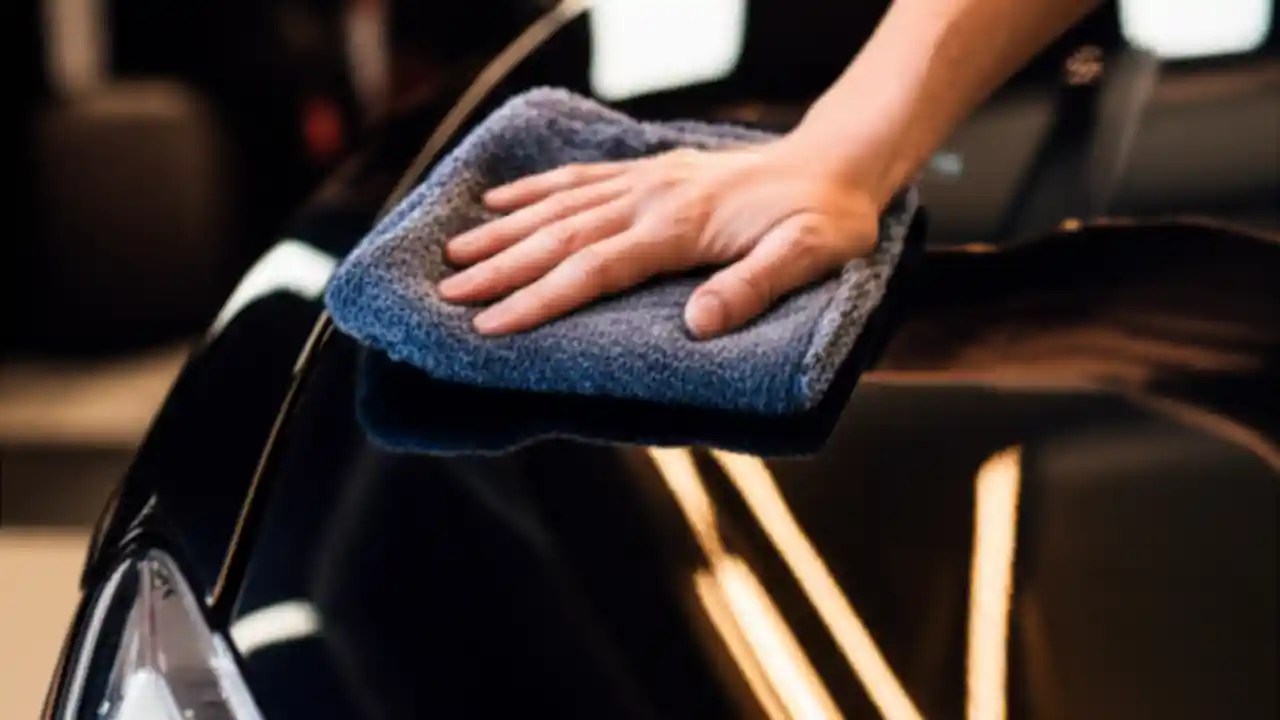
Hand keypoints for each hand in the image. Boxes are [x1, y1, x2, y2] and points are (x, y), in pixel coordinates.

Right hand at [438, 139, 883, 337]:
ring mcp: (647, 181)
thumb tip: (700, 323)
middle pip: (562, 235)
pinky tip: (499, 200)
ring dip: (505, 231)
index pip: (596, 267)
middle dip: (502, 268)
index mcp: (681, 226)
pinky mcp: (649, 173)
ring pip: (561, 205)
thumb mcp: (810, 257)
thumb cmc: (826, 220)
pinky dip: (535, 189)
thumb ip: (755, 286)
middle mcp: (652, 198)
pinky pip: (580, 178)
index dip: (540, 298)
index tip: (492, 325)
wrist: (836, 163)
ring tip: (454, 255)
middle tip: (448, 297)